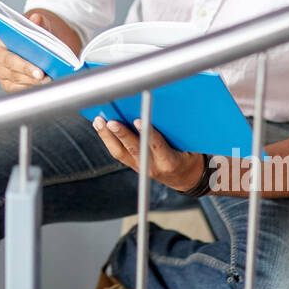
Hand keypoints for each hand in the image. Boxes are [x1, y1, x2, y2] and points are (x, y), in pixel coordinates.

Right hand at [0, 21, 50, 91]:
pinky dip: (30, 87)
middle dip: (26, 70)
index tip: (32, 58)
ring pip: (14, 78)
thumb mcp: (38, 24)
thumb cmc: (34, 35)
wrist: (36, 45)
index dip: (18, 55)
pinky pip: (16, 88)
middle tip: (42, 74)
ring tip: (47, 79)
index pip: (4, 46)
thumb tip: (36, 18)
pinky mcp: (6, 83)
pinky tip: (42, 85)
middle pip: (9, 64)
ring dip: (31, 80)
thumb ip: (37, 21)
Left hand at [92, 116, 206, 193]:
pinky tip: (101, 126)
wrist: (184, 178)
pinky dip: (108, 138)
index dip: (148, 133)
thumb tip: (162, 110)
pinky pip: (118, 152)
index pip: (157, 146)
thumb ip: (176, 133)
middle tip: (111, 121)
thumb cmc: (187, 156)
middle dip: (121, 134)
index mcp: (169, 162)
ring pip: (120, 152)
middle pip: (134, 149)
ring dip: (107, 136)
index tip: (139, 120)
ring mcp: (139, 167)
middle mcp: (152, 167)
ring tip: (99, 121)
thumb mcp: (189, 146)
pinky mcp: (132, 164)